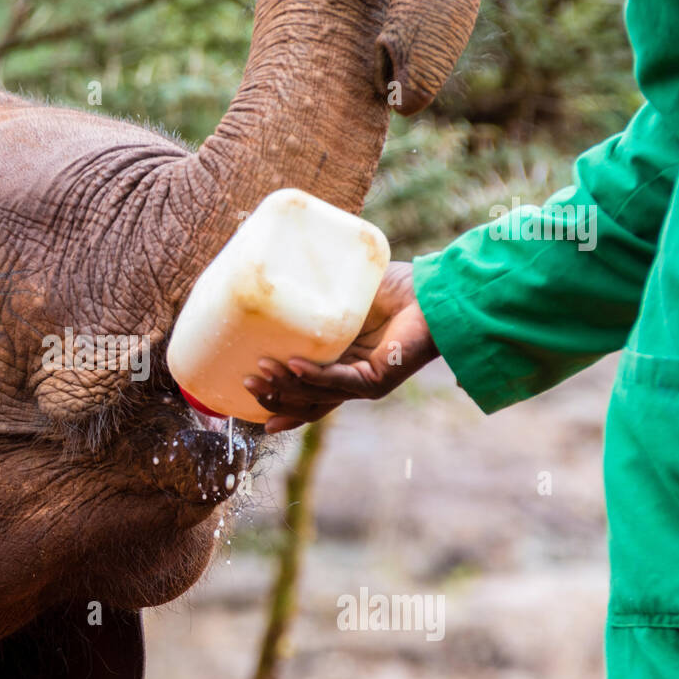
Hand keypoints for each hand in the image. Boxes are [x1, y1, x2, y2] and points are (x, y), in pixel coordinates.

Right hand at [243, 261, 438, 432]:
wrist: (434, 289)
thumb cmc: (393, 287)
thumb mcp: (342, 296)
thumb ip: (313, 299)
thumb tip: (273, 278)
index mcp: (340, 362)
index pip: (303, 390)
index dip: (276, 399)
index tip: (244, 399)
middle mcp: (350, 378)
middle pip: (305, 401)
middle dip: (273, 397)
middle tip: (245, 382)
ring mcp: (364, 383)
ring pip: (316, 395)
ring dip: (286, 387)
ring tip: (260, 370)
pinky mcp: (378, 379)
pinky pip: (339, 382)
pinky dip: (314, 376)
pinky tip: (293, 364)